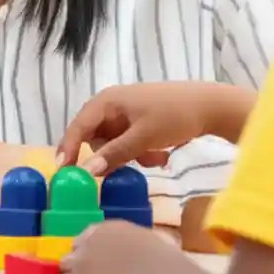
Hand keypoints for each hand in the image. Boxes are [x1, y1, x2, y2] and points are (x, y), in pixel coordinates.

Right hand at [57, 83, 219, 175]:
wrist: (211, 106)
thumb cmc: (175, 115)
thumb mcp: (144, 137)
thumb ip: (114, 154)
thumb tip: (87, 171)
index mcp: (107, 101)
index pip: (78, 126)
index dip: (68, 147)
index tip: (62, 171)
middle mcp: (112, 106)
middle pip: (95, 138)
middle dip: (111, 156)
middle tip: (129, 166)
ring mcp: (126, 114)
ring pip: (113, 144)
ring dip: (129, 156)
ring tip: (154, 158)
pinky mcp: (139, 122)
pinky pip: (127, 143)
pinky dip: (139, 152)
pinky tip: (160, 154)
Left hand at [58, 220, 203, 273]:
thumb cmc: (165, 264)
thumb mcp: (149, 241)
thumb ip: (133, 241)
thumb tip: (136, 249)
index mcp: (111, 227)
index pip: (88, 236)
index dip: (93, 252)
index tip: (102, 263)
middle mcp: (91, 239)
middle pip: (74, 250)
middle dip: (81, 263)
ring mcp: (80, 259)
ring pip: (65, 267)